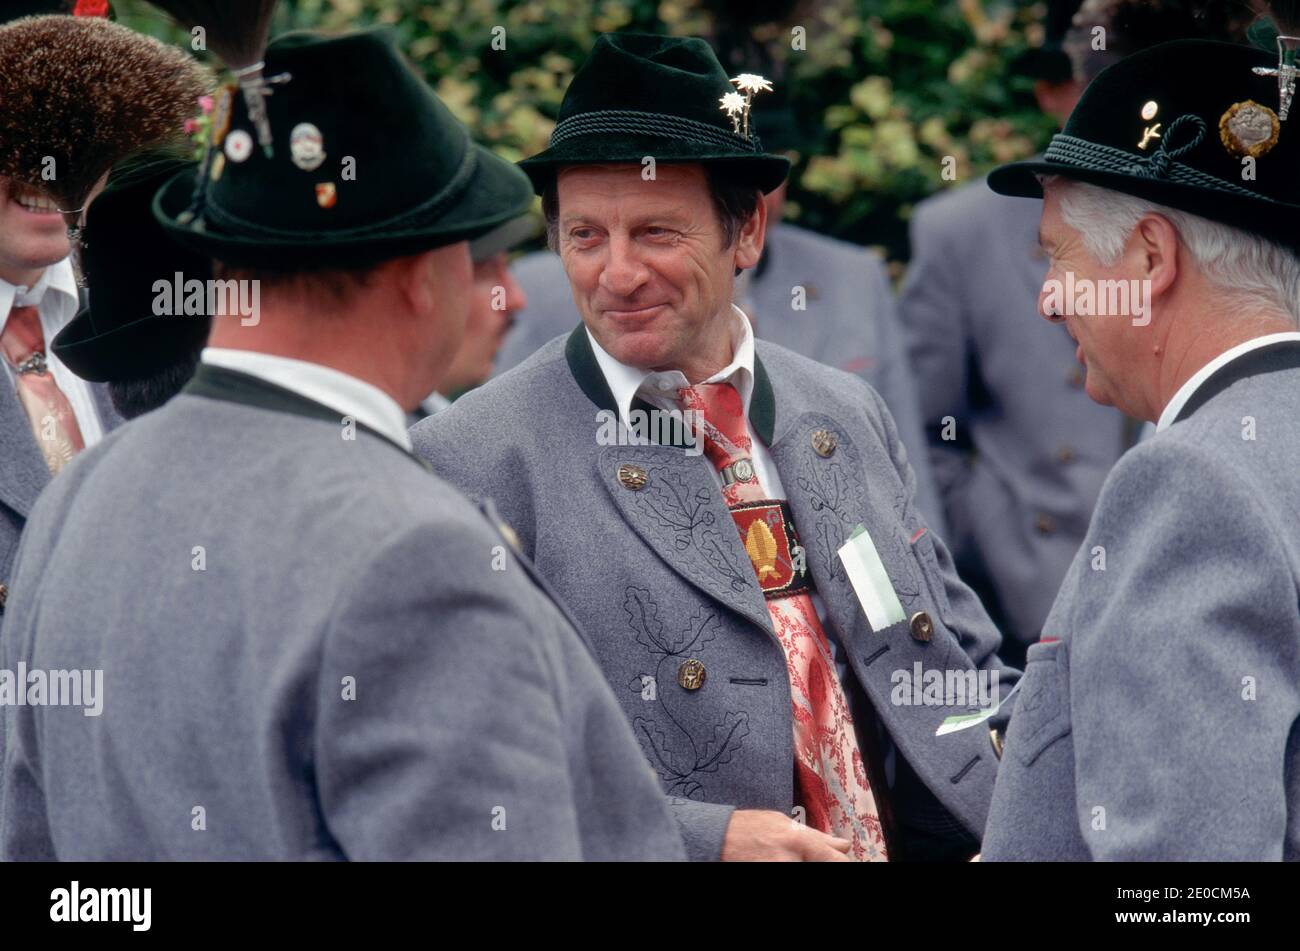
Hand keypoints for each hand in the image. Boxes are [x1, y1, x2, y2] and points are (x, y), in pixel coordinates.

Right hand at [720, 809, 852, 861]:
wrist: (719, 837)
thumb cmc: (750, 827)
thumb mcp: (784, 823)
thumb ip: (816, 836)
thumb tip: (843, 844)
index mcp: (798, 840)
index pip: (835, 860)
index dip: (842, 862)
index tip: (844, 861)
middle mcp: (790, 859)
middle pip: (822, 867)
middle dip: (819, 863)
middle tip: (801, 856)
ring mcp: (778, 869)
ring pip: (802, 871)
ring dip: (800, 864)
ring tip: (785, 857)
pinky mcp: (767, 875)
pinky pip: (789, 874)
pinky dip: (790, 866)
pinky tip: (778, 861)